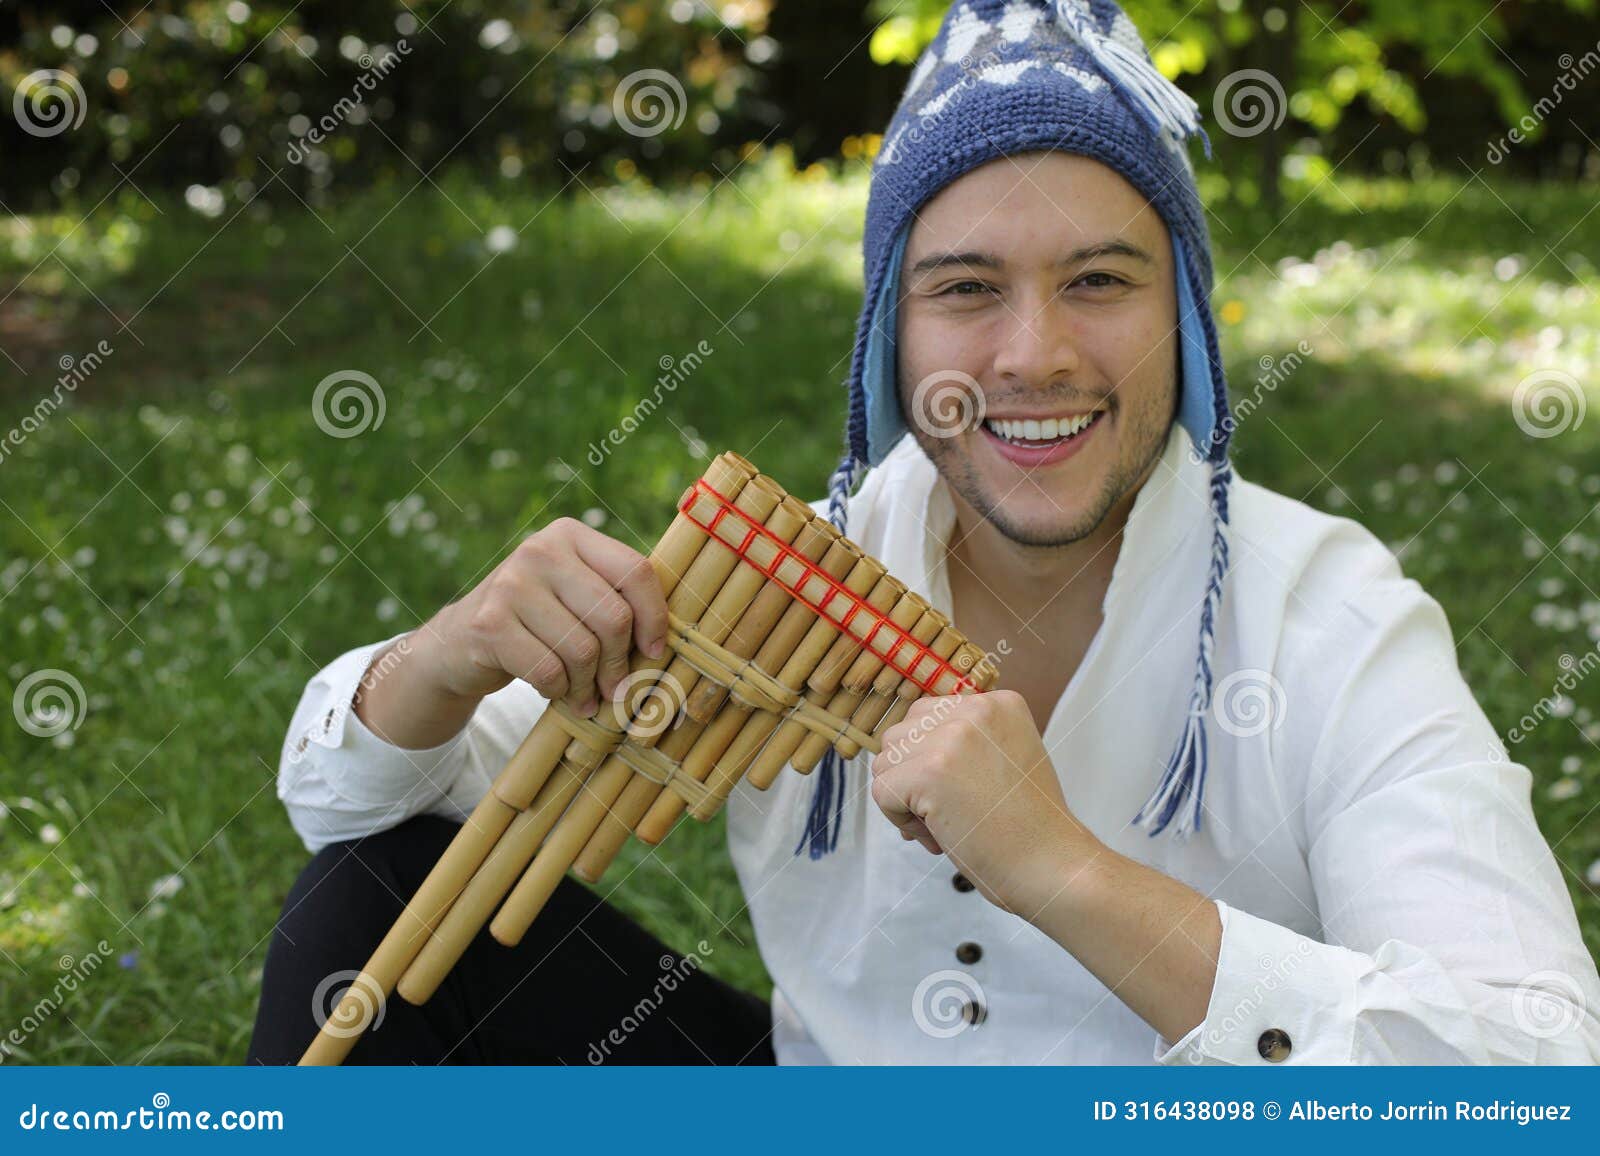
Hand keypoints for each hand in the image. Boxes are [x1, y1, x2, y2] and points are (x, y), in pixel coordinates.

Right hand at [419, 517, 668, 715]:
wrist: (459, 641)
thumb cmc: (536, 622)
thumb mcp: (573, 594)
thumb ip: (614, 599)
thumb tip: (668, 644)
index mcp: (571, 536)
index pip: (636, 571)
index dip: (655, 617)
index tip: (653, 652)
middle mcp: (541, 550)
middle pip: (613, 616)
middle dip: (619, 664)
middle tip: (615, 689)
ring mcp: (511, 583)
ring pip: (583, 650)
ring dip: (588, 686)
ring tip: (585, 697)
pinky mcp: (490, 623)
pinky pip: (549, 670)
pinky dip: (558, 691)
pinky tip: (555, 692)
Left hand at [869, 689, 1098, 914]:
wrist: (1053, 867)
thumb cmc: (1028, 828)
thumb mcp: (1005, 759)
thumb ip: (963, 742)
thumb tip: (897, 750)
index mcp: (998, 703)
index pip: (927, 718)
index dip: (933, 761)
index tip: (966, 793)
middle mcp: (975, 709)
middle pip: (901, 735)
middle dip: (913, 777)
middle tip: (951, 813)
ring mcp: (951, 738)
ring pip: (886, 762)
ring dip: (905, 800)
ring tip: (947, 824)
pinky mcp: (929, 771)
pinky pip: (882, 791)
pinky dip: (900, 820)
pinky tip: (939, 835)